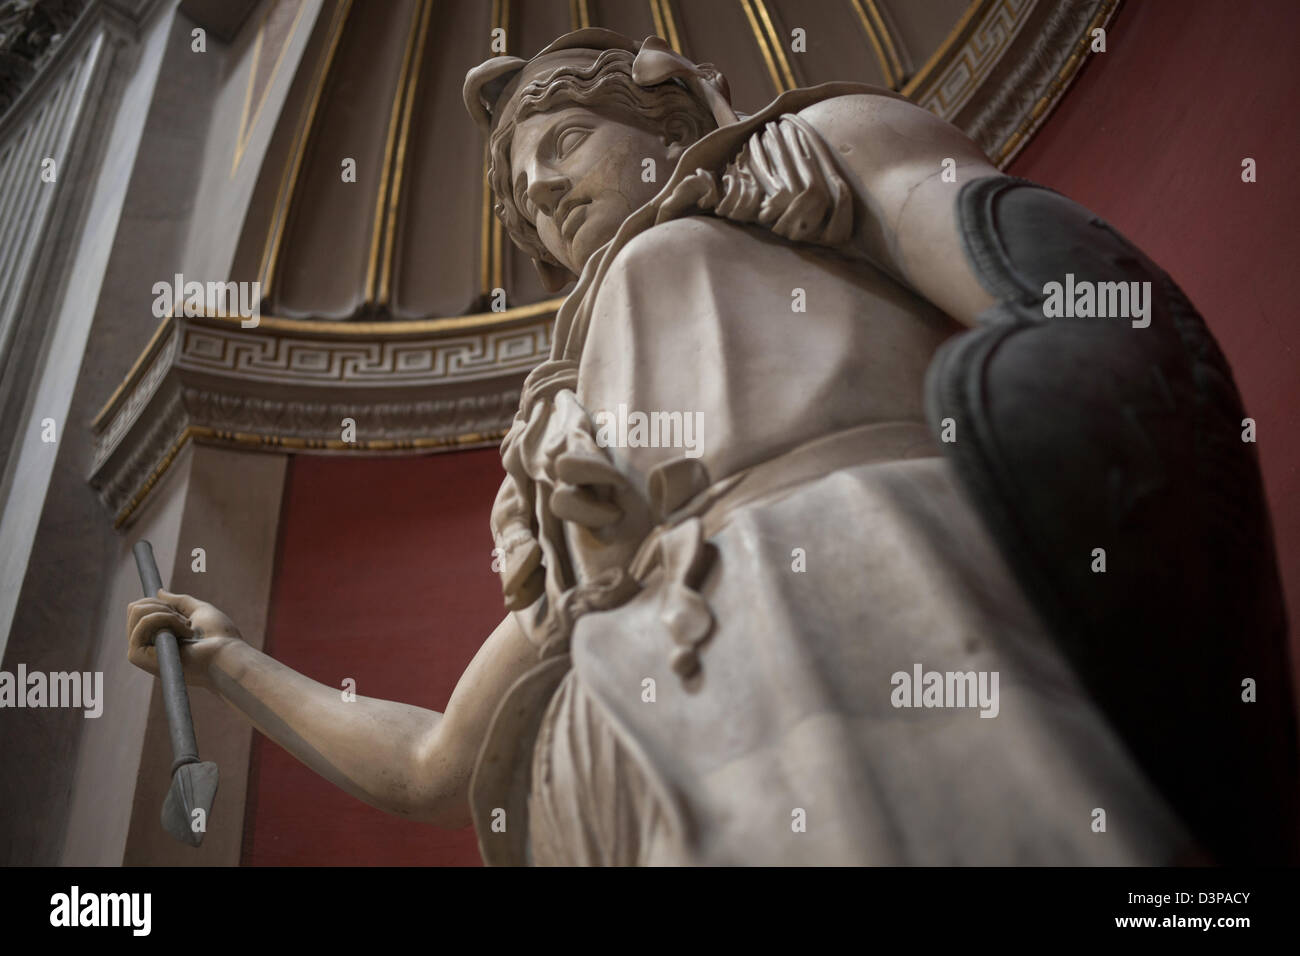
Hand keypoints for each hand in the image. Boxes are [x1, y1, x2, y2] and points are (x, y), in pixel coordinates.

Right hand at [126, 589, 242, 690]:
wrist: (226, 655)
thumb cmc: (219, 636)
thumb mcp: (199, 611)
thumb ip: (179, 602)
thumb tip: (159, 592)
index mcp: (159, 636)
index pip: (139, 610)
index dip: (159, 603)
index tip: (181, 613)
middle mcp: (146, 645)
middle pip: (134, 609)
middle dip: (163, 606)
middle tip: (185, 621)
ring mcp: (140, 652)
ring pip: (137, 612)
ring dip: (167, 613)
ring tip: (186, 628)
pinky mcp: (138, 657)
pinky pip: (142, 623)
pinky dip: (163, 618)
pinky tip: (183, 632)